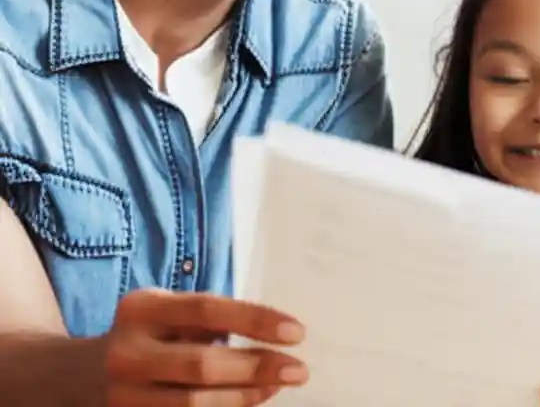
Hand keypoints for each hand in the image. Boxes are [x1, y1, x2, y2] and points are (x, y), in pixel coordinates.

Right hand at [99, 288, 307, 405]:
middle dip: (257, 368)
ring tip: (275, 387)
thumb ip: (213, 320)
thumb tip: (279, 339)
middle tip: (299, 370)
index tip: (297, 332)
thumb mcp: (168, 313)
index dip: (256, 321)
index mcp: (141, 309)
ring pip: (192, 403)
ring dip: (244, 397)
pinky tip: (249, 402)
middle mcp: (125, 351)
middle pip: (202, 364)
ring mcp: (120, 395)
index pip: (208, 310)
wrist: (74, 375)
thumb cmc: (148, 337)